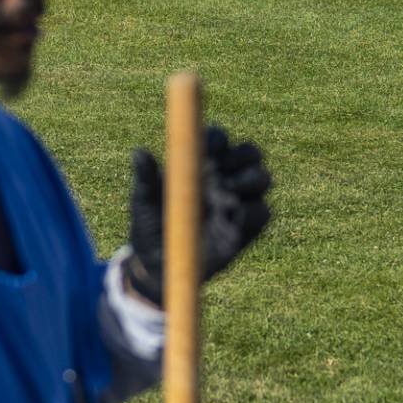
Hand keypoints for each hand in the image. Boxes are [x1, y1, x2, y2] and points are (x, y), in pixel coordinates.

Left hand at [124, 126, 271, 304]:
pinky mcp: (248, 227)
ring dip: (251, 180)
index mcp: (201, 162)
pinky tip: (231, 219)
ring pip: (262, 178)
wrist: (158, 263)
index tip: (207, 150)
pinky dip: (252, 212)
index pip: (219, 139)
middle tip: (222, 172)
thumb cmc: (151, 224)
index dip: (218, 140)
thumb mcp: (144, 201)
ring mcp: (240, 200)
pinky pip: (263, 212)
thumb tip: (139, 152)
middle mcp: (225, 176)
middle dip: (242, 157)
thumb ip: (146, 177)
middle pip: (249, 153)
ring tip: (227, 192)